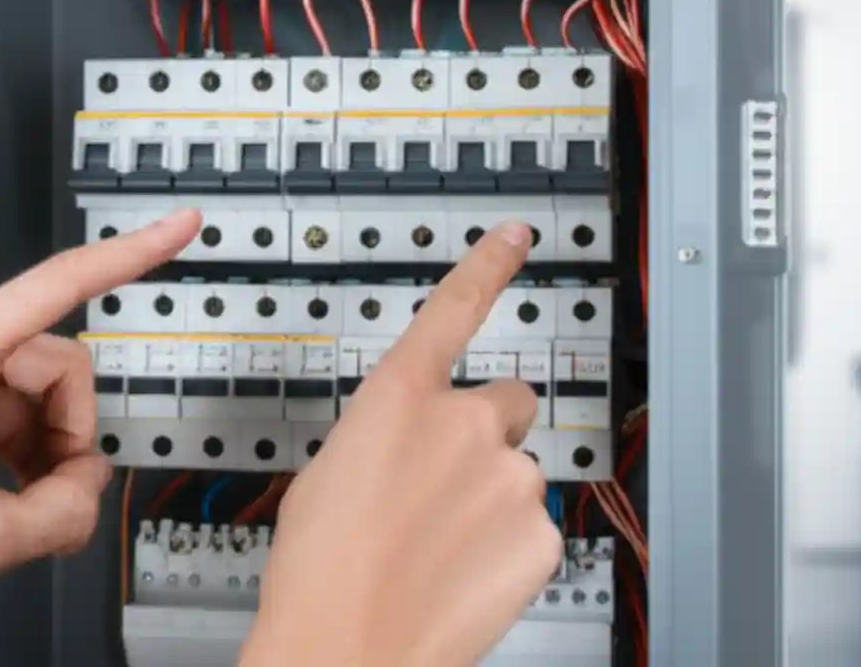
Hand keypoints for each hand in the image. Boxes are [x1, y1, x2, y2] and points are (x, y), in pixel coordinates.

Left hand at [0, 210, 199, 614]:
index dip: (131, 254)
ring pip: (20, 385)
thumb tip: (91, 483)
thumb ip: (70, 510)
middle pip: (50, 365)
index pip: (59, 286)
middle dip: (62, 432)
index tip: (179, 226)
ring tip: (1, 498)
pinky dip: (0, 441)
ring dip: (30, 443)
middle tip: (49, 492)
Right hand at [242, 222, 561, 666]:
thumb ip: (390, 434)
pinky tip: (462, 573)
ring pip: (517, 472)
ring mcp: (510, 479)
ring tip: (438, 546)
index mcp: (400, 399)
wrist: (344, 649)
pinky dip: (506, 548)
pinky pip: (532, 528)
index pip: (454, 310)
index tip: (517, 235)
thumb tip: (413, 439)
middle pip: (509, 401)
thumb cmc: (319, 571)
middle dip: (488, 431)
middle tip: (448, 484)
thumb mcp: (333, 471)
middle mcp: (465, 425)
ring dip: (490, 498)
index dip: (489, 266)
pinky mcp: (541, 535)